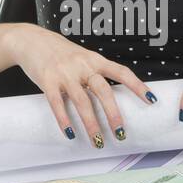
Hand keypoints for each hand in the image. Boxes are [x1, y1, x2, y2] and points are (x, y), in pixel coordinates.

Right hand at [3, 23, 157, 146]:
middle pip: (103, 91)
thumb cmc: (61, 53)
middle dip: (113, 114)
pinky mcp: (47, 81)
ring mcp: (64, 73)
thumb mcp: (83, 57)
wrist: (31, 40)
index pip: (121, 72)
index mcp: (95, 59)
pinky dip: (64, 120)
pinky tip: (70, 134)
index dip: (137, 86)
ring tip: (97, 141)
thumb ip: (96, 73)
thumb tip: (113, 98)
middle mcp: (82, 65)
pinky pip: (57, 104)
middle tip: (121, 134)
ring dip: (91, 124)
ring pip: (81, 102)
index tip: (151, 100)